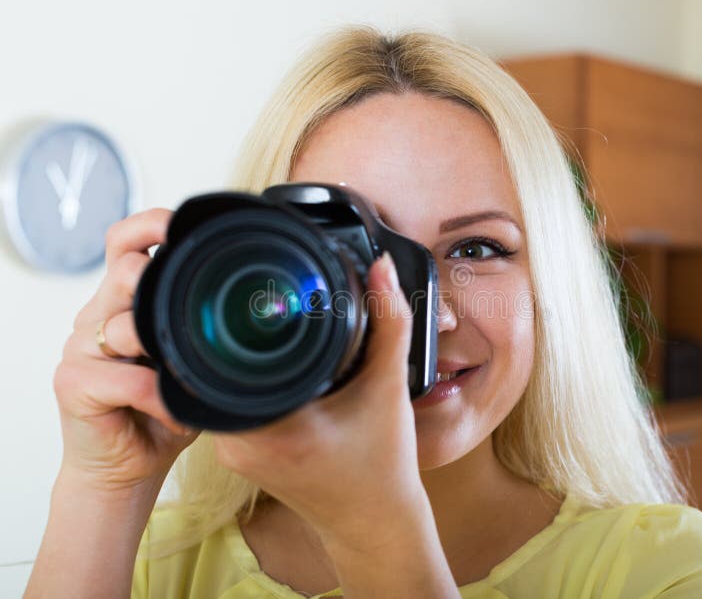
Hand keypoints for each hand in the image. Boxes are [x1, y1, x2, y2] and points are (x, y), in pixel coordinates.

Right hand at [53, 208, 197, 495]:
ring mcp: (79, 347)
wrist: (126, 466)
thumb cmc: (162, 409)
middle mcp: (97, 316)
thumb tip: (254, 306)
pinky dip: (159, 397)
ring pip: (123, 323)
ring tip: (184, 381)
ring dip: (162, 354)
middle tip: (186, 326)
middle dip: (159, 289)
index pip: (123, 243)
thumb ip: (201, 330)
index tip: (179, 227)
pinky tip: (171, 411)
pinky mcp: (72, 383)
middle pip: (124, 271)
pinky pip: (125, 378)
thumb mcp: (191, 361)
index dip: (148, 226)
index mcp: (123, 301)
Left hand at [212, 252, 423, 552]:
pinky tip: (277, 369)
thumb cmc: (383, 467)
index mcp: (269, 428)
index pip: (227, 355)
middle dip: (241, 334)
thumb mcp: (390, 389)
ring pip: (222, 385)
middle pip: (218, 366)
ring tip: (273, 334)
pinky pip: (232, 404)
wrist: (375, 524)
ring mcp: (235, 453)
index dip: (237, 320)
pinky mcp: (241, 456)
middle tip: (266, 306)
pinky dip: (251, 382)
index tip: (257, 295)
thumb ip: (389, 323)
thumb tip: (380, 270)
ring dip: (244, 360)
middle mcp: (238, 444)